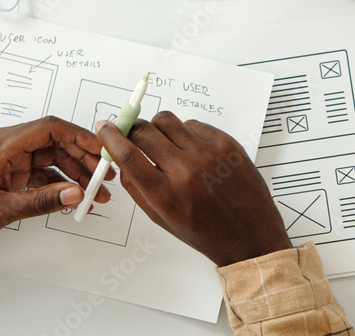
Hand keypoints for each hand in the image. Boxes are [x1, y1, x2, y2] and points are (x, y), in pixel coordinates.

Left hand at [0, 116, 113, 241]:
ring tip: (95, 192)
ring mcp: (11, 157)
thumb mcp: (0, 209)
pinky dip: (60, 182)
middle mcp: (10, 145)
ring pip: (53, 157)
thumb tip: (74, 195)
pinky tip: (74, 195)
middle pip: (57, 142)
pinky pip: (43, 170)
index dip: (79, 136)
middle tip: (103, 177)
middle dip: (84, 158)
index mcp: (5, 144)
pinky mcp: (11, 170)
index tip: (100, 150)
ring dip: (75, 172)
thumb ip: (41, 201)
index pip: (51, 128)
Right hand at [97, 111, 290, 266]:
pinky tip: (190, 149)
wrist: (250, 234)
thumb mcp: (162, 218)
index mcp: (166, 194)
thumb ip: (137, 187)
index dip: (110, 136)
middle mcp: (186, 170)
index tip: (104, 127)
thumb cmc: (205, 231)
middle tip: (132, 133)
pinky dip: (184, 132)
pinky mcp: (226, 143)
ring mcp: (208, 153)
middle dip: (132, 129)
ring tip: (163, 143)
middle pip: (144, 130)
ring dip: (157, 128)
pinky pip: (193, 124)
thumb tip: (118, 155)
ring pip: (167, 120)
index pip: (127, 154)